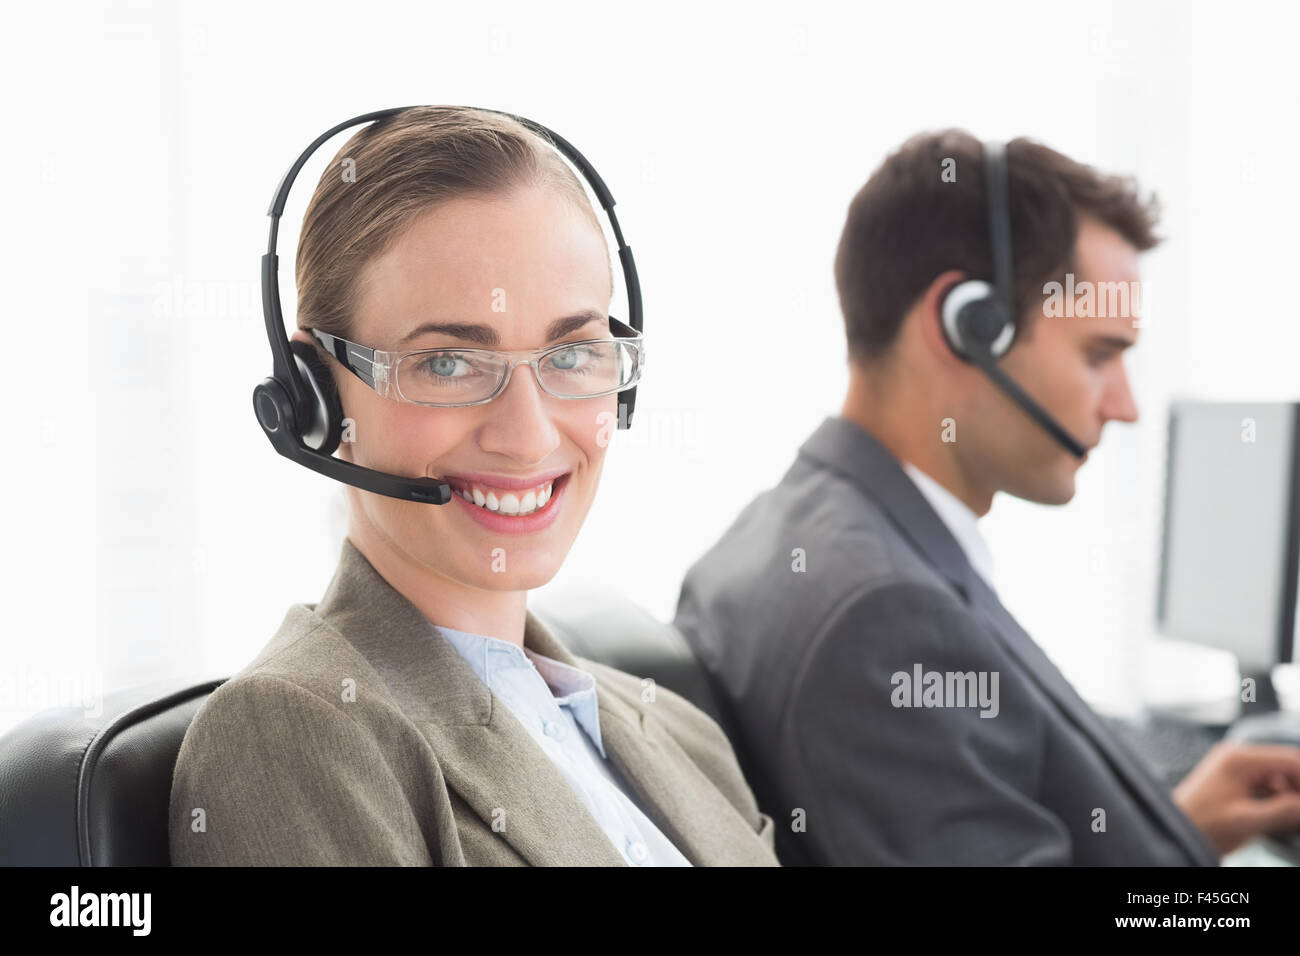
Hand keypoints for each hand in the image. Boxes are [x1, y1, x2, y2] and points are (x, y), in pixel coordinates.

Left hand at [1172, 741, 1299, 855]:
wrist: (1175, 832)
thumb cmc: (1202, 825)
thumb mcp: (1247, 820)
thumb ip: (1283, 810)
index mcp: (1239, 759)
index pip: (1289, 759)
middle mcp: (1236, 756)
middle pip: (1285, 766)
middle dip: (1297, 788)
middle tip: (1296, 813)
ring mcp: (1234, 766)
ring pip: (1277, 776)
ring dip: (1288, 794)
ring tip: (1287, 816)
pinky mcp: (1234, 779)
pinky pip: (1265, 783)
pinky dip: (1276, 797)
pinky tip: (1275, 815)